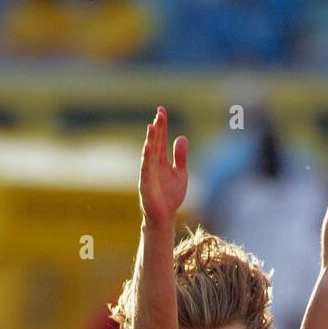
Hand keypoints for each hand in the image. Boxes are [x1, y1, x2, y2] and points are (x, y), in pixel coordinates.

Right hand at [140, 106, 187, 225]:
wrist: (165, 217)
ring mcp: (148, 174)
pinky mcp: (146, 185)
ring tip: (151, 127)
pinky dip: (146, 158)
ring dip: (150, 140)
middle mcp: (153, 164)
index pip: (161, 139)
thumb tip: (182, 136)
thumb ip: (180, 156)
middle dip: (157, 128)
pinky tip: (147, 147)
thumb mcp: (180, 173)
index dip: (161, 125)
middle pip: (155, 143)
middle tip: (159, 114)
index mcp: (161, 160)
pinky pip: (145, 170)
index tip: (161, 110)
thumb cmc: (170, 196)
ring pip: (149, 154)